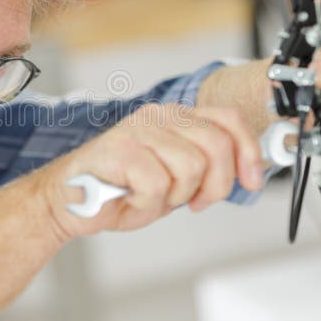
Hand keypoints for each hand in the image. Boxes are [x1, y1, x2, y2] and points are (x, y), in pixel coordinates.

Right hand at [37, 103, 264, 241]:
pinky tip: (131, 198)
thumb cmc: (119, 190)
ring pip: (191, 167)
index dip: (249, 152)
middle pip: (217, 145)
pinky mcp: (122, 150)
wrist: (68, 201)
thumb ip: (206, 167)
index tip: (252, 181)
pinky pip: (158, 185)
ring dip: (175, 196)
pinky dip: (148, 204)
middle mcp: (158, 116)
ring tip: (150, 196)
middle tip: (193, 201)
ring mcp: (139, 130)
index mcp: (175, 117)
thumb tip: (248, 171)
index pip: (227, 121)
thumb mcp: (174, 179)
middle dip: (215, 185)